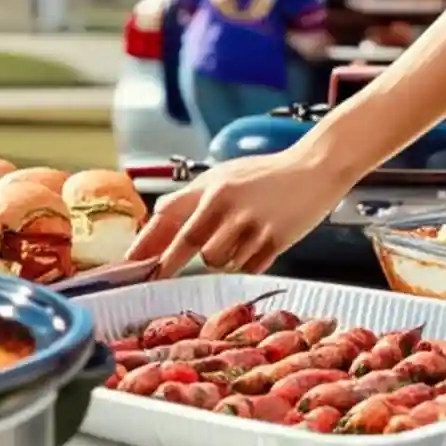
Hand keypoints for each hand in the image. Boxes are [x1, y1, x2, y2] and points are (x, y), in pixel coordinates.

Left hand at [126, 148, 349, 277]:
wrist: (315, 168)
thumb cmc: (267, 174)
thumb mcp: (225, 175)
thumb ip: (194, 196)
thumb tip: (157, 215)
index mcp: (212, 185)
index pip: (168, 215)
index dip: (147, 241)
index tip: (131, 262)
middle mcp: (227, 203)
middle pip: (188, 243)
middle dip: (169, 264)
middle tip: (157, 277)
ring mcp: (251, 223)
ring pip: (218, 261)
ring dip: (221, 259)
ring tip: (239, 240)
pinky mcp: (274, 240)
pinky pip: (247, 267)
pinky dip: (247, 263)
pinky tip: (260, 243)